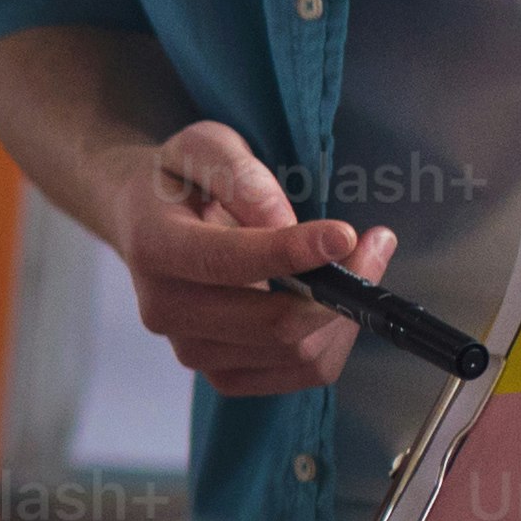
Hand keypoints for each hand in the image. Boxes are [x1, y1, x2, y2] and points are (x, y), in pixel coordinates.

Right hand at [101, 119, 394, 396]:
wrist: (146, 222)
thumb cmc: (182, 180)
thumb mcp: (204, 147)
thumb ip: (241, 178)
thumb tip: (284, 223)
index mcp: (154, 247)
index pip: (226, 262)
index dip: (290, 253)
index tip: (345, 234)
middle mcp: (165, 310)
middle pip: (271, 323)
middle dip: (337, 288)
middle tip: (374, 242)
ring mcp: (191, 350)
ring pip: (295, 352)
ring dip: (343, 312)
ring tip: (361, 262)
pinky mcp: (222, 373)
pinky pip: (300, 373)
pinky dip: (333, 339)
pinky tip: (337, 300)